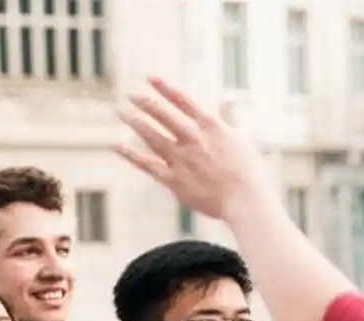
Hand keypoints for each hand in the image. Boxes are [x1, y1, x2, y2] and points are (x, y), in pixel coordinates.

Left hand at [114, 76, 274, 222]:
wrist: (245, 199)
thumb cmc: (246, 171)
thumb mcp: (238, 138)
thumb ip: (226, 118)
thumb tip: (225, 98)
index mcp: (210, 126)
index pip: (183, 100)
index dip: (164, 87)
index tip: (150, 77)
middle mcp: (193, 138)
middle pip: (163, 114)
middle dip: (145, 102)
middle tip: (130, 95)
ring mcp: (181, 158)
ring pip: (152, 135)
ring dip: (135, 121)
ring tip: (121, 111)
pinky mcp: (173, 179)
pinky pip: (147, 164)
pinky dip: (131, 154)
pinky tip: (117, 146)